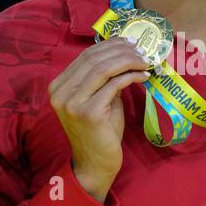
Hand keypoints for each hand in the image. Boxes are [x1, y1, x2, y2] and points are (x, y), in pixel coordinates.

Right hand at [48, 37, 152, 201]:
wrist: (95, 163)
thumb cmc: (100, 132)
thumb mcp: (99, 99)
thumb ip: (105, 79)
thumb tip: (126, 54)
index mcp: (59, 86)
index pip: (86, 56)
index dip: (110, 45)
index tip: (131, 42)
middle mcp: (61, 92)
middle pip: (94, 59)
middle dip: (122, 51)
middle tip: (143, 50)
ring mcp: (72, 103)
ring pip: (104, 68)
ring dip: (128, 61)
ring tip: (146, 61)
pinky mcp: (89, 113)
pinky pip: (114, 85)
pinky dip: (131, 76)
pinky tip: (143, 76)